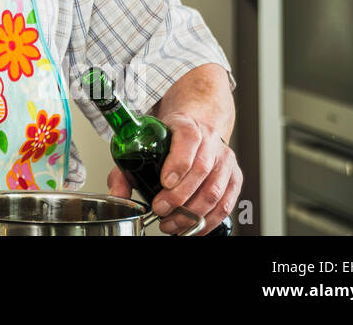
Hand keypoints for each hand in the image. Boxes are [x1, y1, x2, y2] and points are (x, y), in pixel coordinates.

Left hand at [108, 110, 240, 235]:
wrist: (195, 132)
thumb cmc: (167, 141)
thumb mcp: (143, 145)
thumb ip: (125, 170)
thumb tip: (117, 194)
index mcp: (187, 125)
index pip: (188, 139)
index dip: (178, 163)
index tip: (164, 183)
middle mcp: (210, 140)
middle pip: (201, 170)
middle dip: (179, 197)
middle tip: (160, 210)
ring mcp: (225, 159)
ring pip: (214, 191)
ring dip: (192, 213)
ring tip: (171, 223)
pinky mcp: (235, 177)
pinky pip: (226, 204)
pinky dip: (208, 220)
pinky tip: (192, 227)